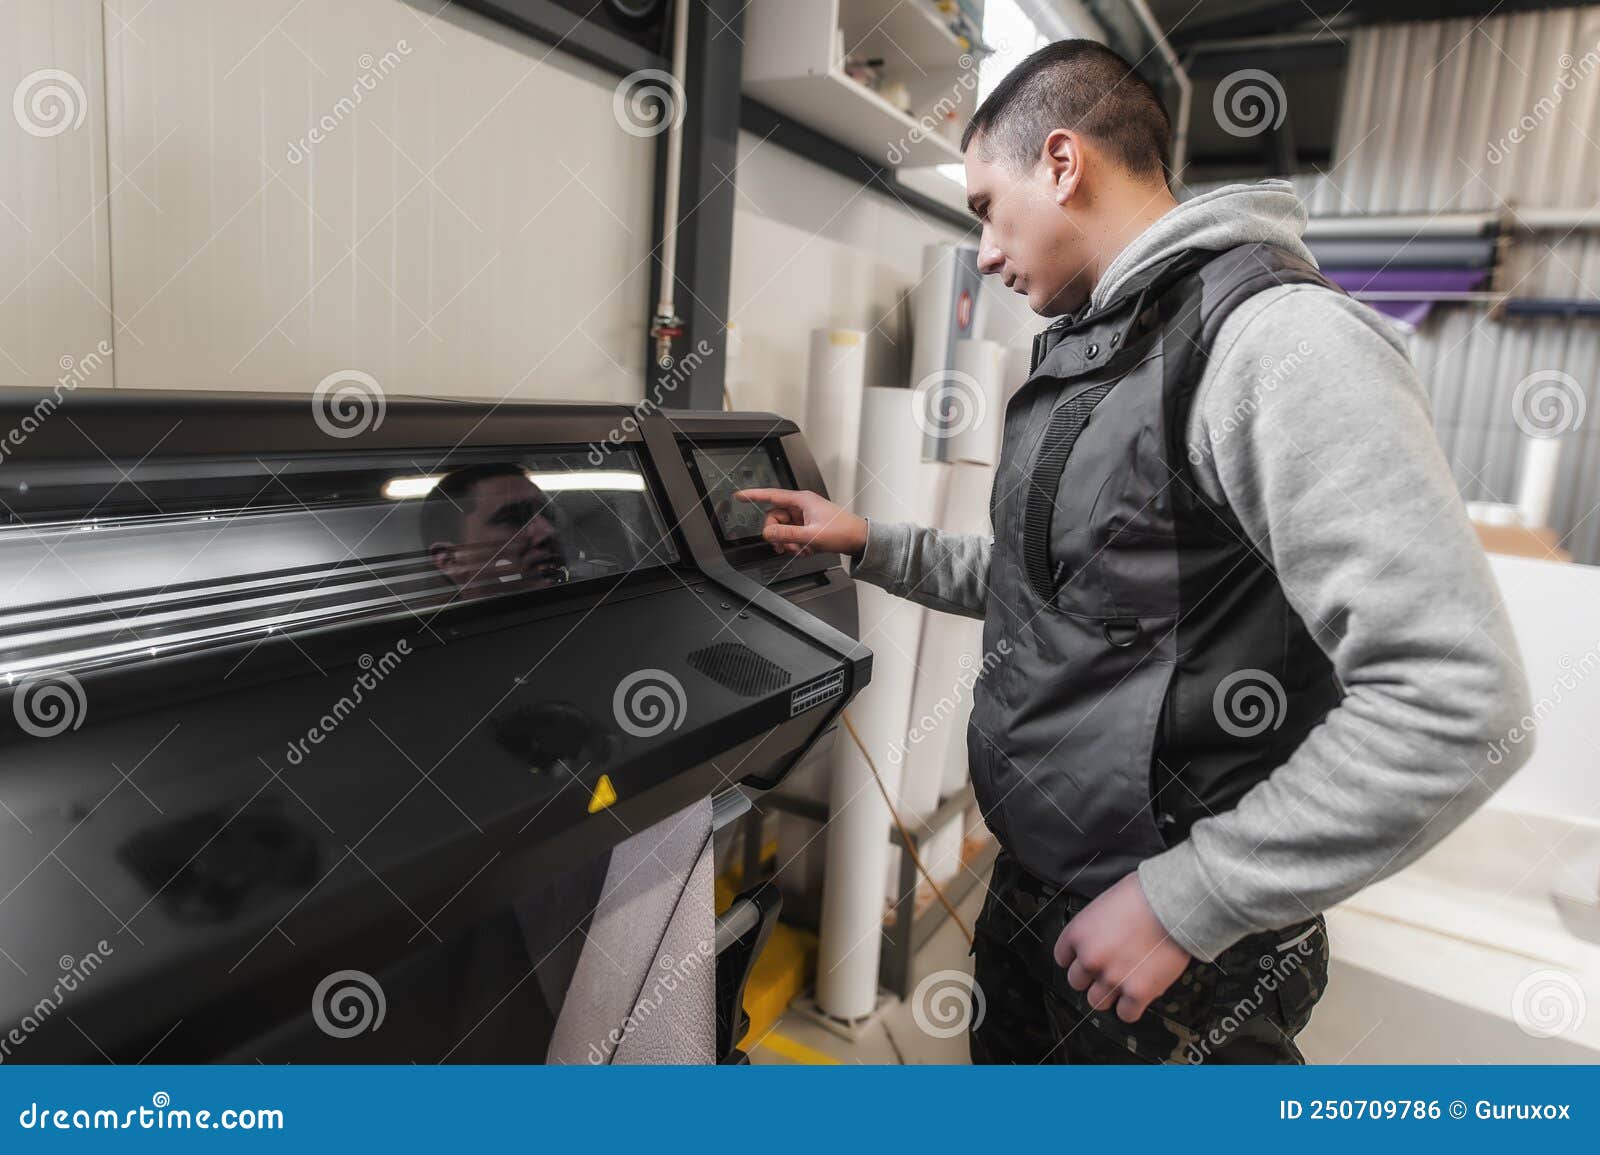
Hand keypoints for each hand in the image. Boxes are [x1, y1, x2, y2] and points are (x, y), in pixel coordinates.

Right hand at [733, 488, 867, 558]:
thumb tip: (768, 533)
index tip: (739, 496)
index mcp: (801, 500)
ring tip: (800, 550)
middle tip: (783, 547)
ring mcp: (805, 516)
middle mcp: (802, 506)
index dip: (753, 496)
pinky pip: (793, 534)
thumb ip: (786, 534)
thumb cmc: (842, 532)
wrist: (859, 539)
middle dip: (777, 534)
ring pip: (783, 528)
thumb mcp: (811, 535)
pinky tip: (806, 549)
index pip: (771, 495)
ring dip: (788, 542)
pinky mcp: (808, 525)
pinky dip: (796, 544)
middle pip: (775, 517)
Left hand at [1053, 872, 1191, 1022]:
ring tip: (1124, 983)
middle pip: (1077, 982)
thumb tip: (1099, 937)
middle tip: (1108, 970)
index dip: (1076, 959)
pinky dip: (1131, 1008)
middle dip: (1091, 977)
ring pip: (1097, 1002)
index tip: (1085, 960)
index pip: (1062, 958)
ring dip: (1109, 995)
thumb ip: (1095, 927)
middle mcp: (1090, 958)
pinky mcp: (1138, 992)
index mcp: (1078, 933)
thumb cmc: (1144, 895)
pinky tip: (1137, 996)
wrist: (1174, 904)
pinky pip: (1126, 1014)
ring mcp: (1113, 977)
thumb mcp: (1105, 903)